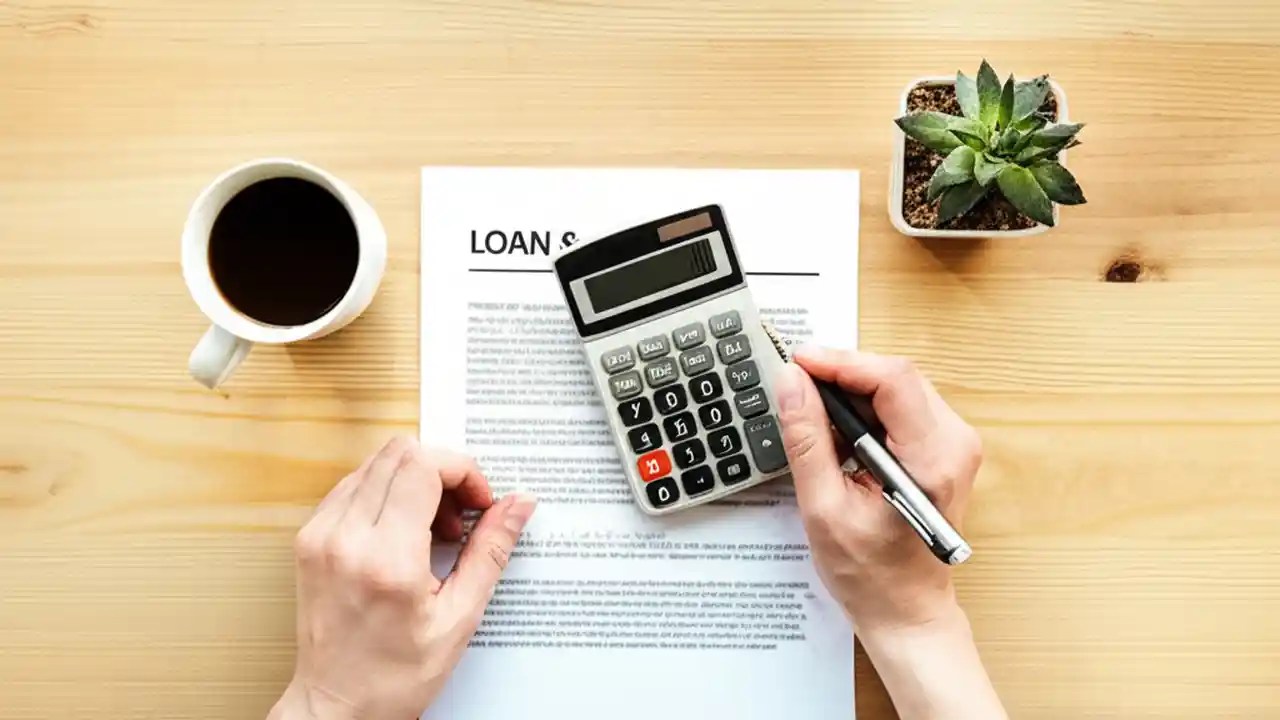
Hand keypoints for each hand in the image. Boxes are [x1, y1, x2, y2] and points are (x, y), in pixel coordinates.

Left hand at [268, 437, 536, 719]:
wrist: (335, 707)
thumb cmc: (393, 676)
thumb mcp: (458, 617)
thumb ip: (491, 551)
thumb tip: (518, 505)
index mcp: (386, 559)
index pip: (423, 466)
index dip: (462, 470)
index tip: (479, 501)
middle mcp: (346, 538)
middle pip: (399, 453)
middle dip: (442, 471)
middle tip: (461, 514)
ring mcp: (320, 534)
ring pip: (376, 463)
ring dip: (414, 481)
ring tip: (434, 529)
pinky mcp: (309, 538)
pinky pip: (353, 485)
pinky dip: (386, 494)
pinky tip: (404, 532)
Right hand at [775, 348, 1002, 719]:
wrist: (907, 610)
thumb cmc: (871, 574)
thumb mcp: (823, 508)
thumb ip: (807, 439)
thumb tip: (791, 384)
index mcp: (931, 461)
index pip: (892, 380)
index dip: (841, 362)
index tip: (799, 362)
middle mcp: (954, 445)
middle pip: (896, 376)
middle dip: (843, 373)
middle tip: (797, 384)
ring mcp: (954, 444)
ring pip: (898, 386)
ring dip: (852, 389)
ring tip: (812, 410)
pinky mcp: (944, 447)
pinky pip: (902, 405)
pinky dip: (866, 407)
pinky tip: (837, 427)